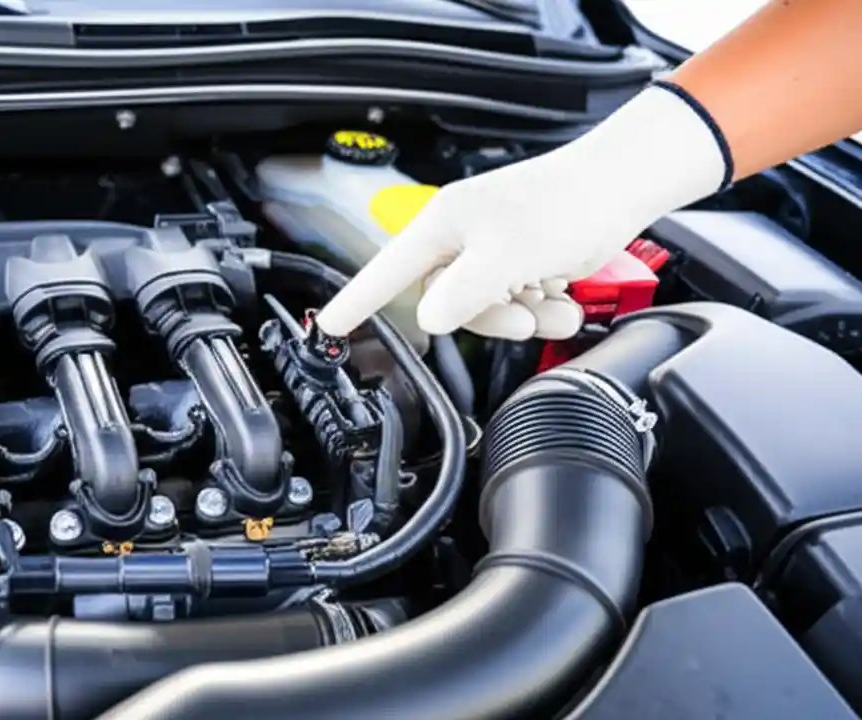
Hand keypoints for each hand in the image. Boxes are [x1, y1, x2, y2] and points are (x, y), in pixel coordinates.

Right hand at [315, 84, 729, 340]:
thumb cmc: (566, 202)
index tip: (331, 325)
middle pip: (447, 301)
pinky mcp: (521, 258)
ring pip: (487, 305)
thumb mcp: (508, 256)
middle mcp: (461, 236)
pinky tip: (562, 295)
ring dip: (525, 316)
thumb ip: (464, 292)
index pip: (386, 271)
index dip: (356, 300)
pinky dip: (540, 306)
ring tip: (557, 306)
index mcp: (442, 225)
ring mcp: (491, 247)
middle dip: (489, 318)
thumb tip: (428, 319)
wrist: (622, 185)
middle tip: (523, 317)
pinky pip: (514, 299)